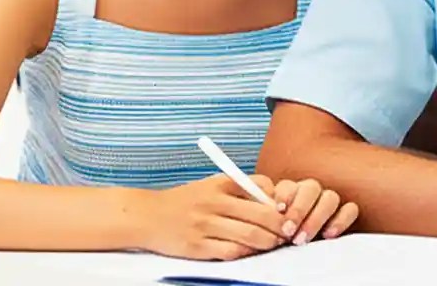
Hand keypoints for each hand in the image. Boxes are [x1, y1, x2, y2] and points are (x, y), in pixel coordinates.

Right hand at [127, 174, 286, 259]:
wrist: (148, 215)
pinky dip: (246, 253)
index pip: (261, 185)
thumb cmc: (185, 201)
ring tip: (274, 243)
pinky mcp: (198, 246)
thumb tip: (272, 203)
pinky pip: (231, 252)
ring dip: (268, 242)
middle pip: (261, 214)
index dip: (278, 199)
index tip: (286, 209)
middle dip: (280, 225)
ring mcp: (206, 225)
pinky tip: (251, 252)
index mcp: (221, 183)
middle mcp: (214, 202)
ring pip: (250, 235)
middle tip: (288, 231)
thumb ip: (238, 191)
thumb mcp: (210, 186)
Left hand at [270, 177, 359, 244]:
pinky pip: (350, 209)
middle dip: (300, 209)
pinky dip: (341, 220)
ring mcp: (328, 204)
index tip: (278, 210)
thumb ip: (264, 217)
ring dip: (317, 217)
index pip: (290, 185)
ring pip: (330, 197)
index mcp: (289, 193)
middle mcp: (310, 195)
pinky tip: (328, 235)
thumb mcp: (266, 230)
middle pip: (311, 188)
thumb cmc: (277, 243)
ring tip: (303, 239)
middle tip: (289, 231)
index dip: (285, 195)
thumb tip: (262, 208)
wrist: (292, 262)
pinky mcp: (344, 216)